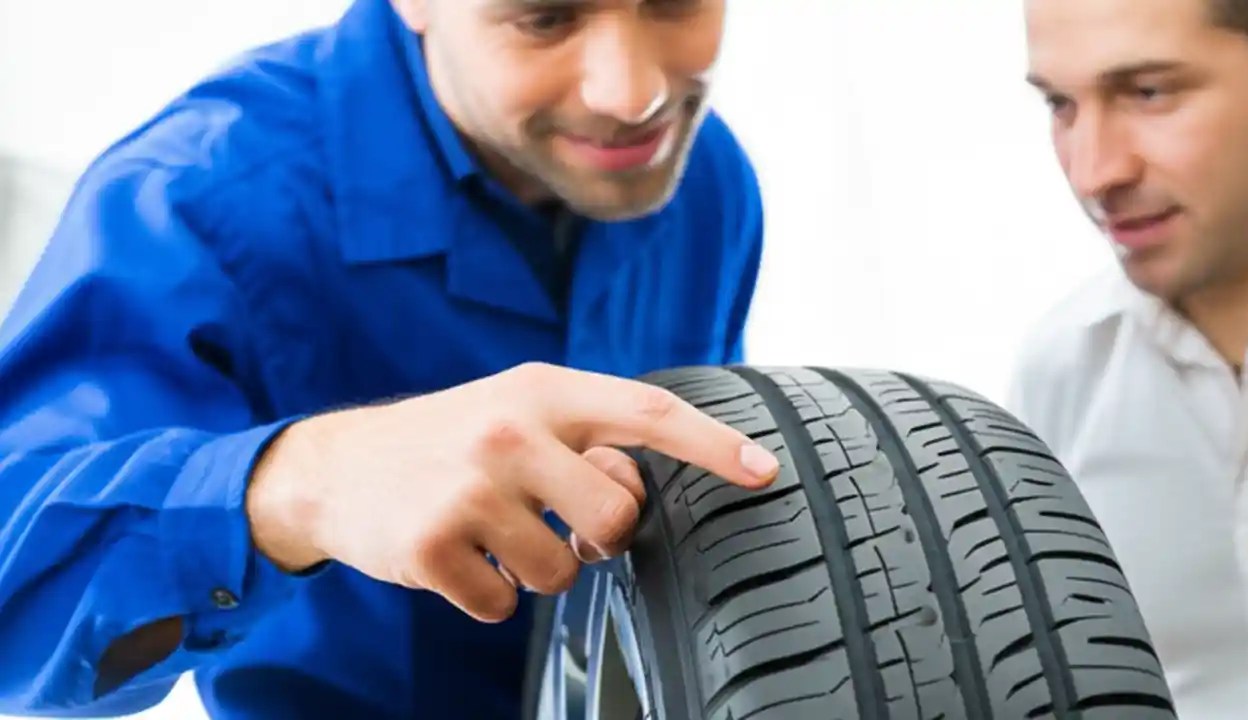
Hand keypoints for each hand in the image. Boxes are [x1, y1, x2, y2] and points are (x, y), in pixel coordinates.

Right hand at [246, 362, 778, 621]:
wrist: (339, 466)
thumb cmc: (450, 438)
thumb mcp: (516, 409)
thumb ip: (583, 436)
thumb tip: (639, 491)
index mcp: (541, 390)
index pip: (647, 413)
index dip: (713, 445)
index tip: (766, 471)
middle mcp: (508, 433)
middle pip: (615, 517)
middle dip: (599, 536)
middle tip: (558, 523)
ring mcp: (467, 490)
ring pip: (561, 572)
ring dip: (537, 568)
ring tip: (496, 534)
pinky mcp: (430, 545)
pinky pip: (502, 605)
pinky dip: (490, 595)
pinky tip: (461, 559)